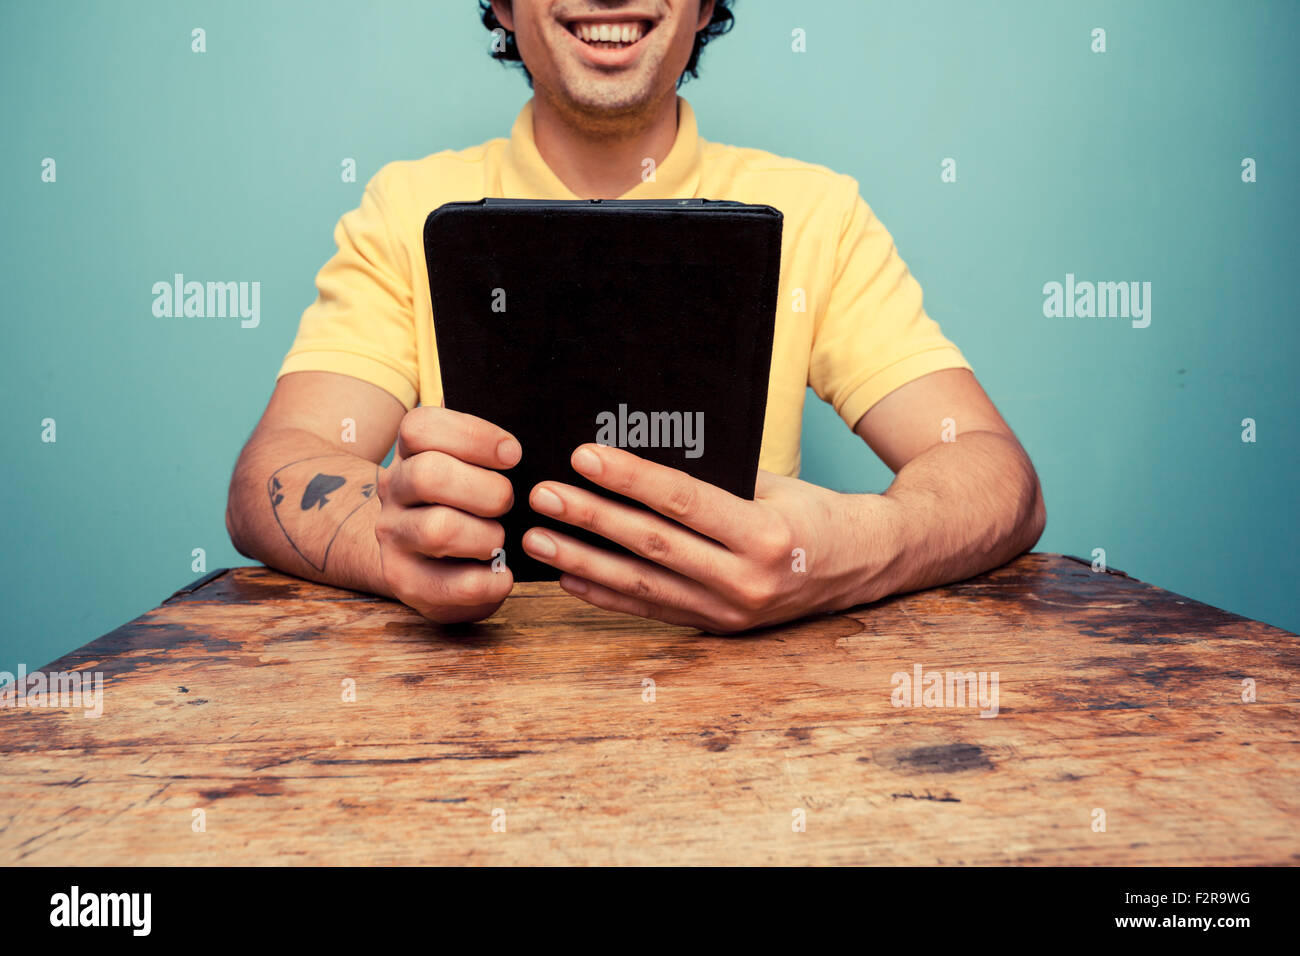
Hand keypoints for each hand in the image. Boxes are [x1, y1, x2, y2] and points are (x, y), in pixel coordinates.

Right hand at [374, 406, 519, 623]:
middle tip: (509, 503)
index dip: (473, 436)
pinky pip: (452, 583)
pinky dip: (489, 581)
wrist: (430, 562)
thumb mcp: (472, 469)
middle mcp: (394, 490)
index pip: (421, 427)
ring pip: (438, 530)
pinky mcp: (404, 580)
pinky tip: (502, 575)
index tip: (513, 454)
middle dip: (486, 490)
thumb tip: (528, 447)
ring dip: (487, 537)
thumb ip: (492, 453)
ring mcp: (394, 536)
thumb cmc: (469, 506)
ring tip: (500, 541)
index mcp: (411, 452)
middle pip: (428, 475)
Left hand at [521, 444, 901, 632]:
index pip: (682, 501)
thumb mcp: (774, 485)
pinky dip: (607, 594)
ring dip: (584, 559)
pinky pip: (653, 610)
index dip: (629, 478)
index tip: (584, 457)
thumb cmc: (817, 513)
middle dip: (591, 517)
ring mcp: (731, 610)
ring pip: (643, 583)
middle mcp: (747, 579)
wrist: (866, 564)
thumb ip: (715, 480)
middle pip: (653, 544)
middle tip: (544, 496)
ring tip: (539, 538)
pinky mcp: (720, 628)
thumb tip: (640, 462)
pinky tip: (570, 576)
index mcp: (765, 534)